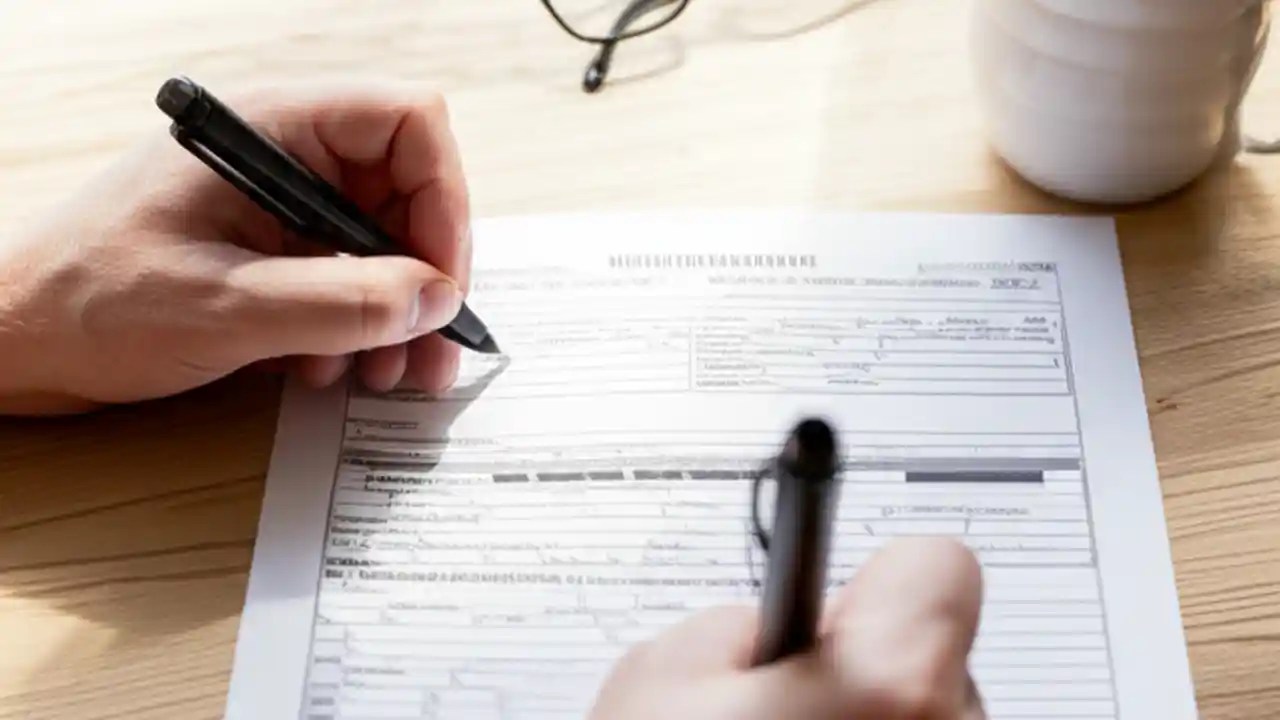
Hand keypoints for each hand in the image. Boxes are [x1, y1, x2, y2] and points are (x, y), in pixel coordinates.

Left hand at [0, 81, 469, 414]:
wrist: (17, 344)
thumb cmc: (89, 303)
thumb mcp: (225, 308)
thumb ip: (343, 304)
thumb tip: (436, 299)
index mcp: (271, 131)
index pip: (405, 124)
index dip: (442, 198)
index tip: (441, 281)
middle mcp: (285, 157)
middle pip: (407, 190)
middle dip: (424, 276)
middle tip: (430, 348)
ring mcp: (279, 206)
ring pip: (385, 243)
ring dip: (396, 313)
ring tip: (382, 373)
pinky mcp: (272, 251)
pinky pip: (349, 277)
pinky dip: (358, 326)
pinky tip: (333, 367)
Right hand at [590, 538, 984, 719]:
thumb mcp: (658, 677)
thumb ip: (734, 617)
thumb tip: (771, 621)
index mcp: (888, 681)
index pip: (936, 565)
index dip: (873, 579)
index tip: (845, 582)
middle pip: (929, 649)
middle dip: (860, 662)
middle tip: (784, 703)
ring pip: (929, 713)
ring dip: (871, 717)